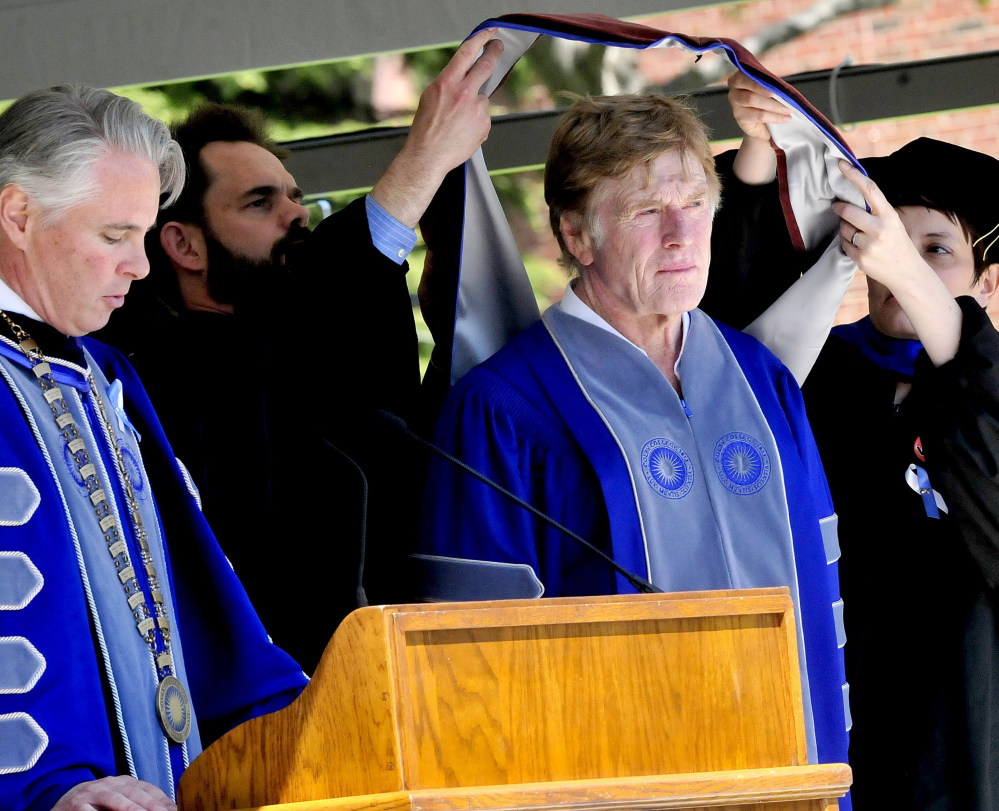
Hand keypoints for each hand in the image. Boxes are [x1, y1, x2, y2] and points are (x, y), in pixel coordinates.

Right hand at [52, 776, 175, 810]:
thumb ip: (136, 802)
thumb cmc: (95, 805)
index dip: (161, 800)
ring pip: (115, 800)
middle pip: (134, 794)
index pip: (147, 789)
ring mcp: (91, 793)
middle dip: (150, 806)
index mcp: (122, 782)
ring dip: (131, 809)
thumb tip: (167, 809)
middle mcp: (108, 784)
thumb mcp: (118, 799)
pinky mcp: (76, 805)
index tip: (173, 810)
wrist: (61, 804)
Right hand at [371, 27, 503, 227]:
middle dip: (494, 53)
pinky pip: (484, 117)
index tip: (490, 33)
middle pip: (486, 66)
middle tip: (498, 48)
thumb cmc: (426, 129)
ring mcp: (477, 109)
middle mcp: (464, 93)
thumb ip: (448, 83)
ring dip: (474, 106)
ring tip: (458, 123)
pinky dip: (476, 123)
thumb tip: (462, 75)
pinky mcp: (485, 124)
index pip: (467, 52)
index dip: (481, 39)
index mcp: (447, 82)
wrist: (428, 156)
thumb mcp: (431, 96)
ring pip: (482, 98)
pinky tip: (463, 132)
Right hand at [727, 72, 789, 184]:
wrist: (769, 128)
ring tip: (788, 113)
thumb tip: (782, 85)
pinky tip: (783, 119)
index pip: (747, 74)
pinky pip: (754, 116)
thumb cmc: (775, 105)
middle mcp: (734, 88)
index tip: (776, 89)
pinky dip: (771, 117)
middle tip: (787, 103)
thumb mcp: (776, 91)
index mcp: (741, 76)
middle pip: (749, 90)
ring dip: (773, 108)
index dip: (761, 82)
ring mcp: (734, 104)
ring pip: (752, 103)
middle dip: (770, 96)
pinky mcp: (739, 118)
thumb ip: (775, 85)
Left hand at [834, 159, 962, 363]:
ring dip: (845, 229)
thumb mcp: (892, 223)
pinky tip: (859, 247)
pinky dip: (846, 244)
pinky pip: (843, 245)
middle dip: (839, 208)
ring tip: (858, 234)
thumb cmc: (896, 243)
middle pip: (849, 211)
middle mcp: (880, 228)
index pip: (869, 190)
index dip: (854, 175)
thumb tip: (851, 196)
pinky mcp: (861, 259)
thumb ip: (875, 211)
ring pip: (844, 229)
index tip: (841, 164)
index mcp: (889, 215)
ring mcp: (870, 245)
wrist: (907, 273)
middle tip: (836, 206)